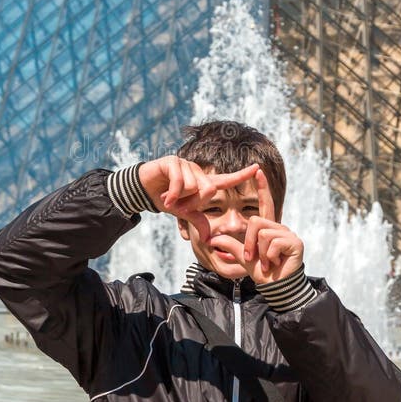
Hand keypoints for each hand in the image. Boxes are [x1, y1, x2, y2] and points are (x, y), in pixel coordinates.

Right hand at [138, 157, 258, 241]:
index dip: (242, 174)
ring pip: (193, 186)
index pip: (226, 179)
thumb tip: (208, 239)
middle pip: (208, 189)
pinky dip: (173, 193)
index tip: (258, 167)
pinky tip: (165, 196)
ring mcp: (185, 165)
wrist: (143, 190)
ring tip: (169, 197)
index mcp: (202, 183)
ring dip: (179, 198)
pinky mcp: (173, 161)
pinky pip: (180, 181)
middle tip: (179, 206)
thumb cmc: (166, 199)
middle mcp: (197, 171)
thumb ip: (197, 221)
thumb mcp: (183, 213)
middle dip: (193, 203)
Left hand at [210, 168, 303, 283]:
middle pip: (256, 222)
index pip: (264, 204)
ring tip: (268, 262)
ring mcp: (289, 234)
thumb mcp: (243, 257)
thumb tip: (213, 240)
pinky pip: (273, 242)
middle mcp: (280, 228)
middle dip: (249, 242)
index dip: (261, 188)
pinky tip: (276, 263)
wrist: (276, 288)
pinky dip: (269, 257)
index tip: (258, 171)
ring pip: (263, 233)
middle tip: (255, 258)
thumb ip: (231, 246)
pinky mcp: (295, 242)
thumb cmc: (263, 273)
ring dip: (260, 252)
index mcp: (269, 229)